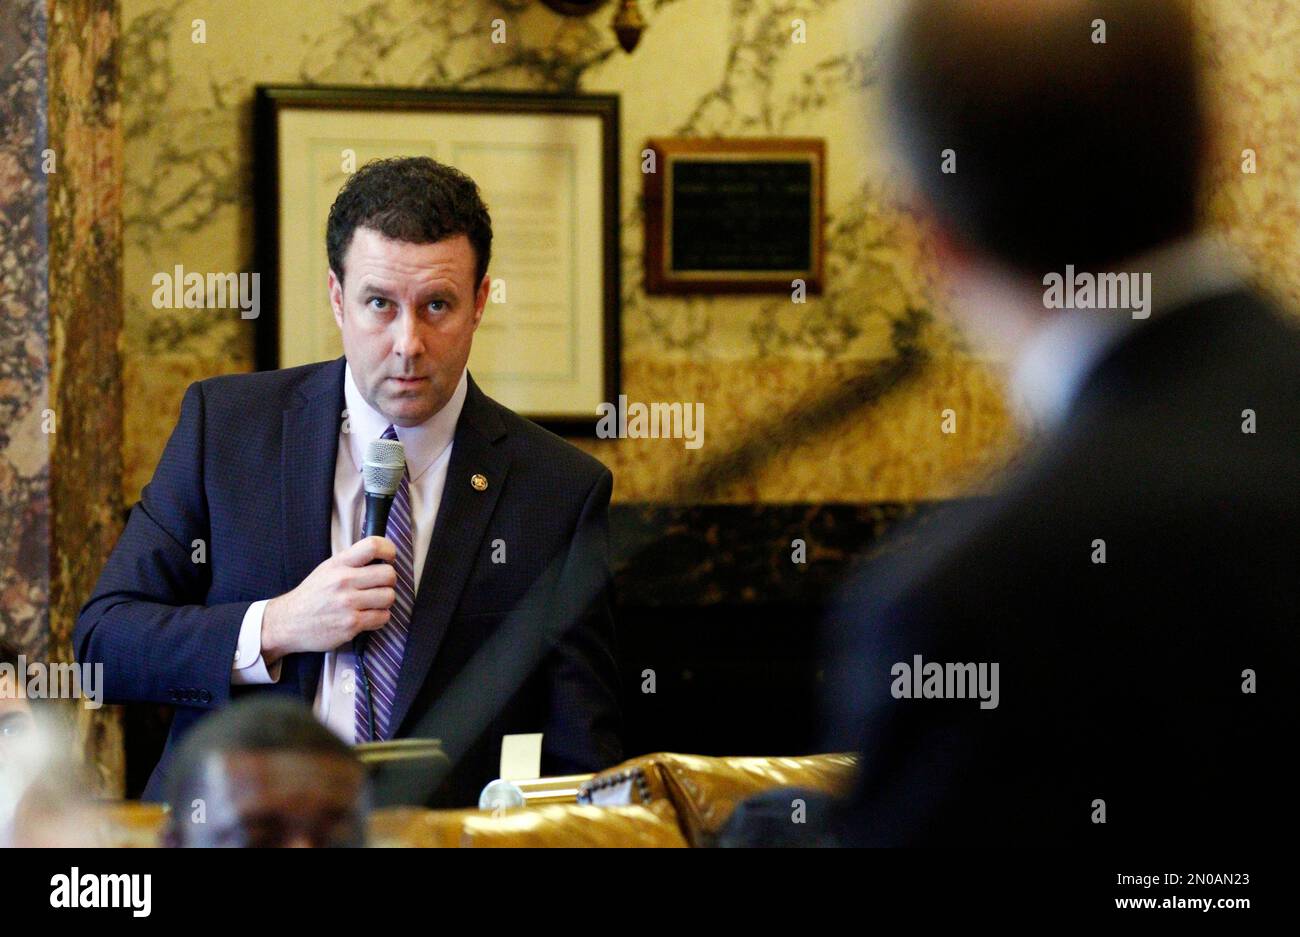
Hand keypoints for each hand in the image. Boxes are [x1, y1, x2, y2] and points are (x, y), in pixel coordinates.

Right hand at [260, 536, 397, 664]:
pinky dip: (379, 618)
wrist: (288, 622)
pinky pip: (382, 617)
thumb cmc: (311, 596)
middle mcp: (344, 581)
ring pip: (389, 597)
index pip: (373, 546)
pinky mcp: (351, 624)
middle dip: (389, 581)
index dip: (388, 550)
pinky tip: (368, 616)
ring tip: (372, 603)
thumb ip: (352, 563)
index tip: (389, 558)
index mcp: (338, 564)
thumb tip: (381, 558)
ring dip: (384, 602)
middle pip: (388, 574)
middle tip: (380, 586)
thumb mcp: (327, 570)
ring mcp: (348, 603)